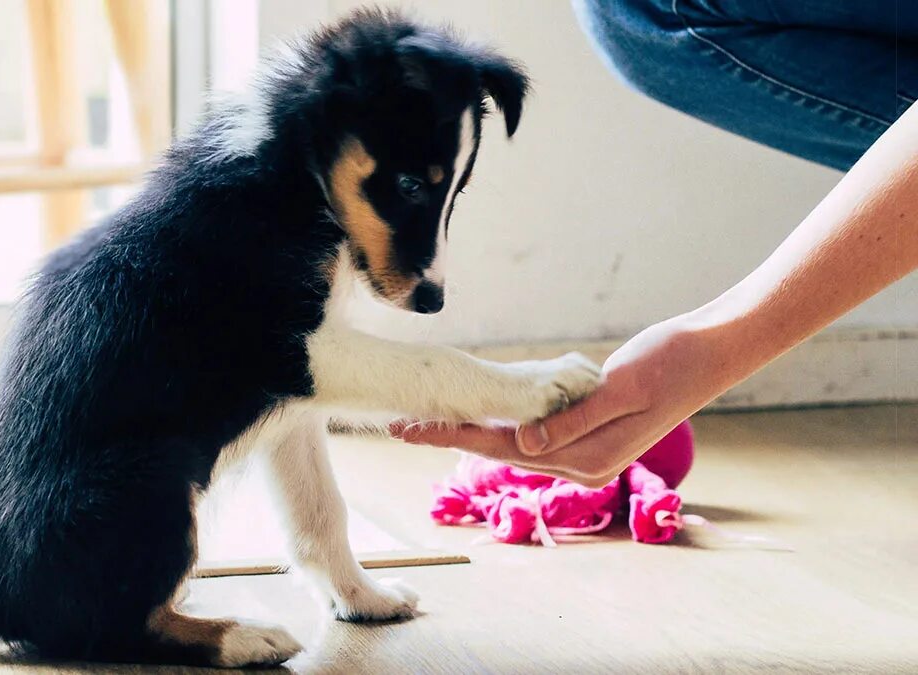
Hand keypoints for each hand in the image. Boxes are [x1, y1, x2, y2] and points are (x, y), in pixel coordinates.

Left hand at [391, 316, 734, 487]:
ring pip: (514, 442)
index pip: (502, 448)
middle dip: (450, 436)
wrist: (709, 352)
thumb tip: (522, 446)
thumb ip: (570, 421)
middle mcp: (583, 464)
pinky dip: (501, 421)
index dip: (452, 436)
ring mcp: (586, 451)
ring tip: (427, 418)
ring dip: (472, 429)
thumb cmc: (669, 364)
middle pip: (500, 450)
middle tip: (400, 425)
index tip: (409, 428)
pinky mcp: (590, 432)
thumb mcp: (619, 390)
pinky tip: (478, 411)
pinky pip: (533, 431)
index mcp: (588, 459)